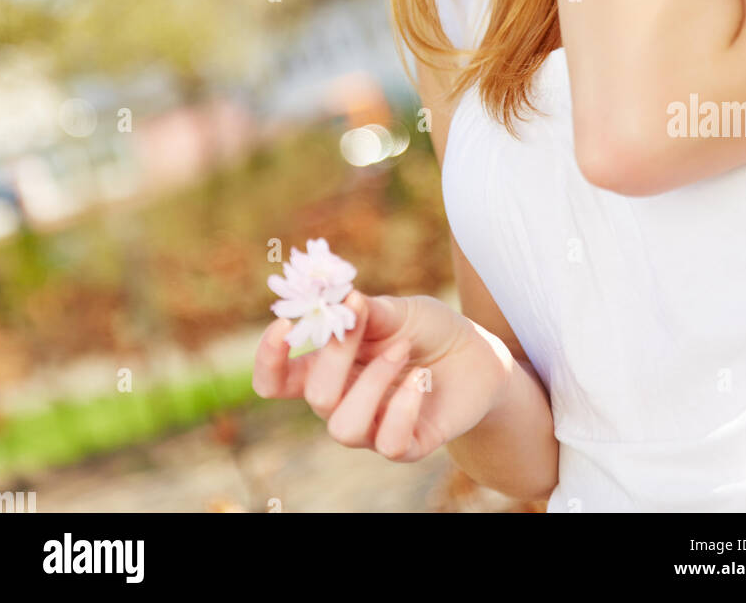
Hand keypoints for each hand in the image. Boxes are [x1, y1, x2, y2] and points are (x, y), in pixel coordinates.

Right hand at [252, 289, 513, 462]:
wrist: (477, 355)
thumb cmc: (427, 329)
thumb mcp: (398, 309)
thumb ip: (366, 310)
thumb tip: (341, 299)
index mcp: (329, 367)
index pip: (277, 381)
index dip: (268, 361)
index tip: (283, 325)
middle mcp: (343, 402)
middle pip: (315, 396)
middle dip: (337, 356)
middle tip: (365, 319)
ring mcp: (373, 428)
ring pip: (344, 427)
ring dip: (373, 382)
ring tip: (403, 350)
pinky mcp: (406, 445)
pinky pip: (390, 444)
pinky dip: (404, 407)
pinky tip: (421, 380)